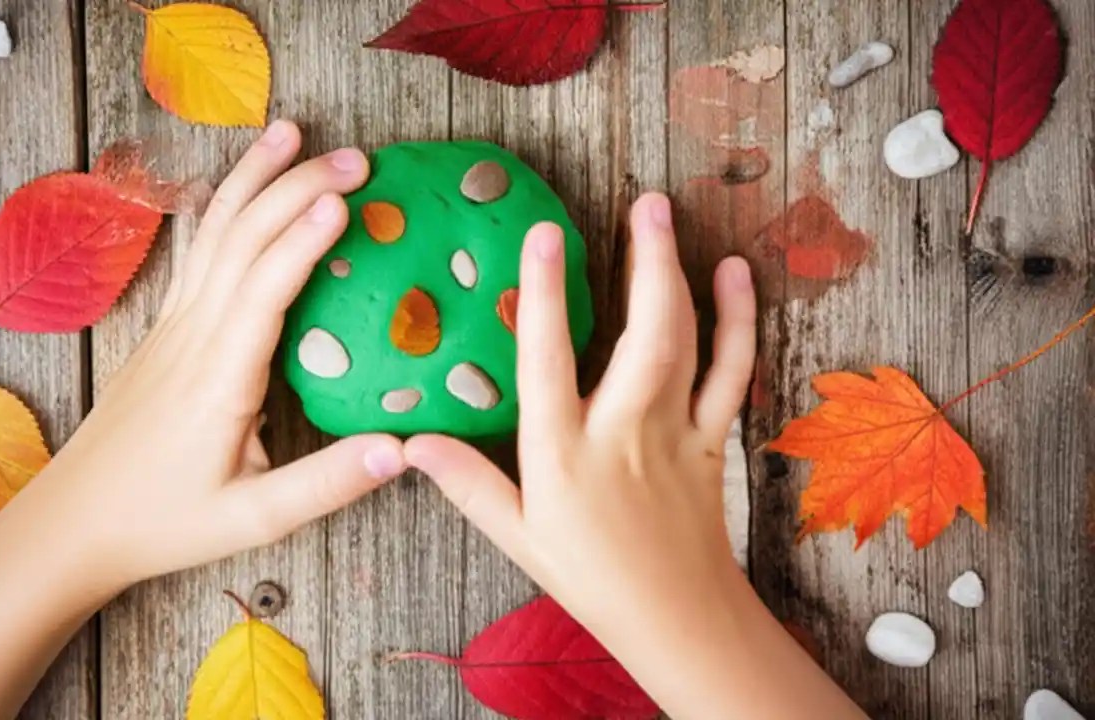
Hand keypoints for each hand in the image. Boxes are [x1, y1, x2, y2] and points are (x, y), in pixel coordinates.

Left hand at [18, 121, 405, 587]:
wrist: (73, 520)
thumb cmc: (163, 521)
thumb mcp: (251, 519)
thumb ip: (325, 484)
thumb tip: (400, 451)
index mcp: (219, 379)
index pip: (264, 290)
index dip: (303, 239)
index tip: (344, 198)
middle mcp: (193, 337)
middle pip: (241, 240)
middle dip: (295, 187)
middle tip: (357, 157)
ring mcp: (173, 326)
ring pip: (214, 232)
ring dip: (254, 178)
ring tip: (293, 131)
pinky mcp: (165, 329)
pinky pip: (199, 251)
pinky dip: (226, 206)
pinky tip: (241, 185)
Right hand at [406, 192, 754, 631]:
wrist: (676, 617)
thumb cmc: (590, 578)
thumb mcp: (518, 536)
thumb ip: (467, 484)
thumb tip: (411, 443)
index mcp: (563, 452)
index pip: (549, 360)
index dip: (547, 293)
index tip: (544, 234)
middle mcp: (622, 431)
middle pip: (643, 334)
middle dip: (646, 260)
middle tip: (646, 201)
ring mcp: (675, 431)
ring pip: (687, 342)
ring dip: (682, 275)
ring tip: (671, 219)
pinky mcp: (712, 438)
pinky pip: (732, 372)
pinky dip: (739, 321)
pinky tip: (736, 277)